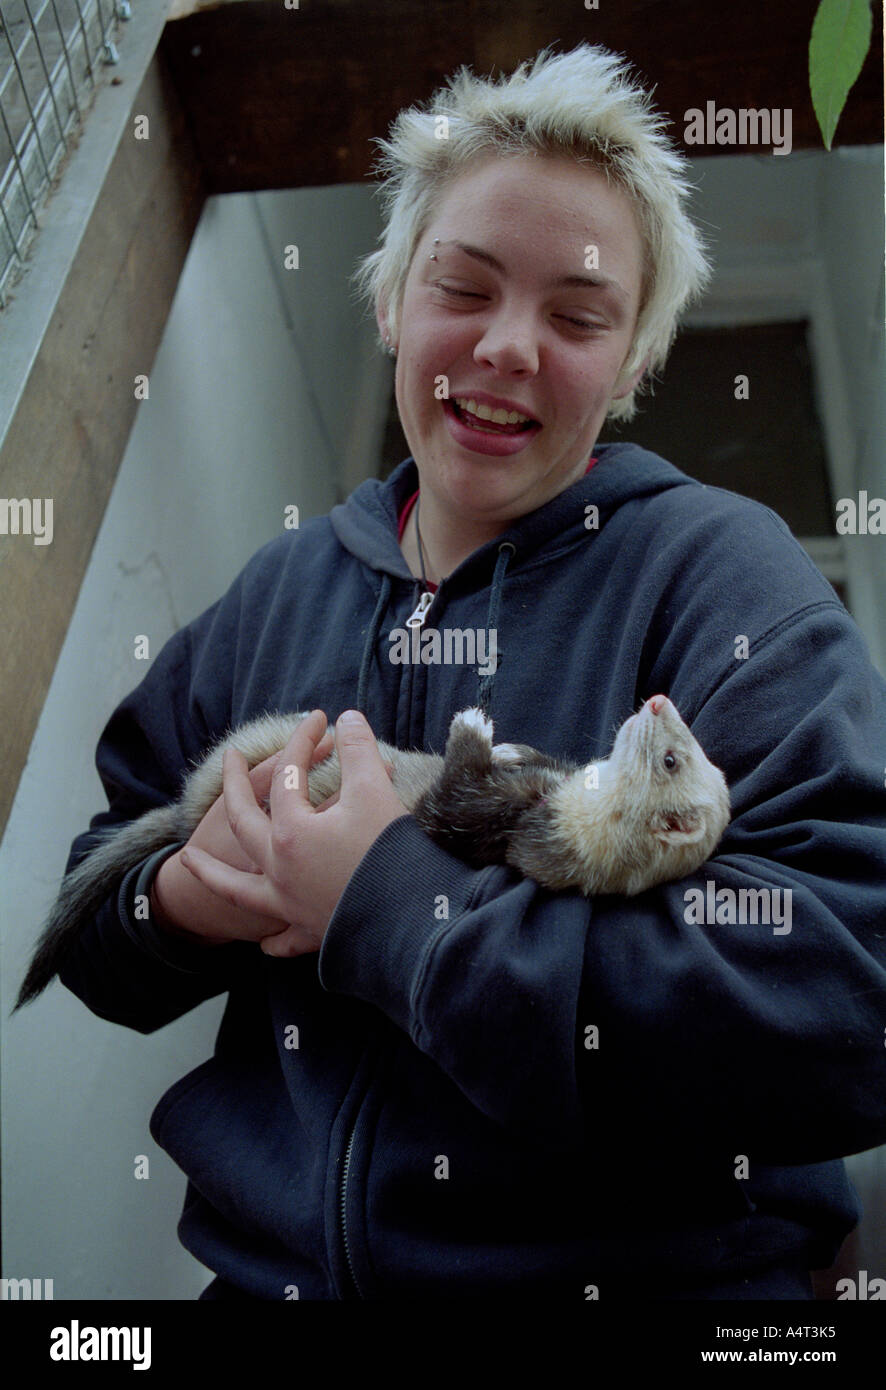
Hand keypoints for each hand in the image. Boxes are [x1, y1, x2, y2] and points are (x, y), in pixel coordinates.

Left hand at [180, 710, 407, 956]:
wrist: (412, 922)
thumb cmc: (390, 855)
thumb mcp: (375, 792)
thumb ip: (358, 751)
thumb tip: (348, 718)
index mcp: (291, 831)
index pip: (289, 775)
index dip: (303, 741)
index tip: (320, 719)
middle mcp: (279, 868)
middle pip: (243, 821)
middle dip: (232, 787)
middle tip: (228, 761)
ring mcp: (290, 904)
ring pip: (237, 888)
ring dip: (211, 874)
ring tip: (188, 861)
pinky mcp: (312, 933)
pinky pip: (281, 938)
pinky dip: (272, 939)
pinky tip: (265, 941)